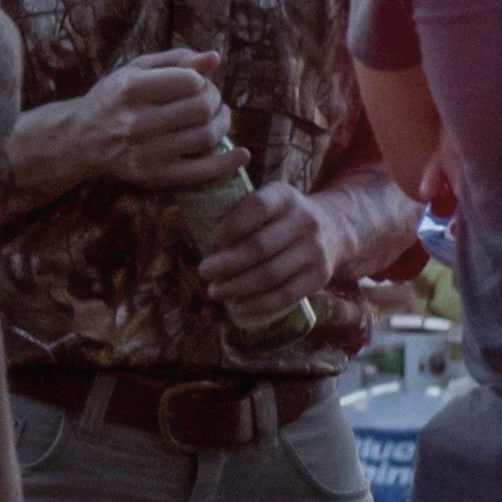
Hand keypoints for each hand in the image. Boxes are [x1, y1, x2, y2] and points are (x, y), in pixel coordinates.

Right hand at [58, 53, 233, 192]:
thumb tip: (214, 58)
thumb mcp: (136, 69)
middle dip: (215, 99)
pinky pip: (202, 171)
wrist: (83, 139)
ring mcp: (146, 152)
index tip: (197, 83)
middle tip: (210, 100)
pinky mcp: (155, 176)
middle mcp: (137, 122)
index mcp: (131, 90)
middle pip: (201, 109)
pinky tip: (242, 153)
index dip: (202, 80)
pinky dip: (228, 163)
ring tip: (217, 118)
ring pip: (206, 137)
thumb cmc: (114, 98)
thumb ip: (176, 60)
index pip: (190, 81)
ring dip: (222, 124)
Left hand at [194, 182, 344, 316]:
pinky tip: (237, 306)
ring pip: (272, 274)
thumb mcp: (262, 202)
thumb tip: (168, 218)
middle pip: (261, 246)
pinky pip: (287, 295)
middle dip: (227, 263)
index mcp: (285, 195)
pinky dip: (259, 303)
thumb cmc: (278, 217)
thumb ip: (224, 209)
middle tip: (203, 271)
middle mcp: (305, 220)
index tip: (212, 239)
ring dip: (238, 286)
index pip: (257, 207)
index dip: (232, 225)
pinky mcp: (321, 276)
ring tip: (214, 291)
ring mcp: (315, 250)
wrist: (333, 228)